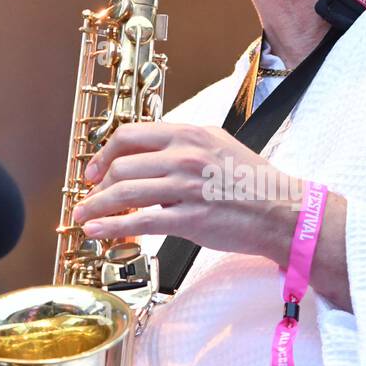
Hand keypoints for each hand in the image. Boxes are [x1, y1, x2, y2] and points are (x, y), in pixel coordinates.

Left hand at [73, 121, 302, 260]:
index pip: (130, 135)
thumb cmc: (252, 183)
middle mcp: (185, 156)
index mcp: (189, 134)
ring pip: (124, 192)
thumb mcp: (217, 146)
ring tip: (82, 216)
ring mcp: (187, 187)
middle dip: (97, 185)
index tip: (95, 170)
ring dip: (95, 206)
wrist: (282, 211)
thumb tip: (148, 159)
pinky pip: (140, 221)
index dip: (104, 153)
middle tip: (89, 198)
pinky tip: (96, 231)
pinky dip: (111, 227)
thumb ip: (182, 148)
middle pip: (121, 164)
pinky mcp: (190, 218)